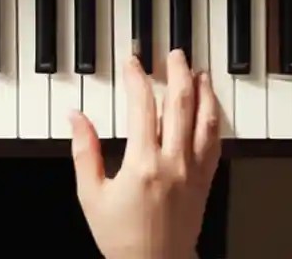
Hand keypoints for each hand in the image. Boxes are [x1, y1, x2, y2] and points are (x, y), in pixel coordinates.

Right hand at [69, 50, 221, 258]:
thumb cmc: (121, 237)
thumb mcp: (90, 194)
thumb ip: (84, 151)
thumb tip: (76, 117)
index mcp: (143, 163)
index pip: (143, 106)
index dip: (137, 78)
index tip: (132, 62)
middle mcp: (173, 163)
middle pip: (181, 104)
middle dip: (178, 73)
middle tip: (173, 54)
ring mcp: (194, 171)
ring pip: (205, 120)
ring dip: (204, 91)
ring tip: (199, 72)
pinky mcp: (205, 181)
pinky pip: (215, 143)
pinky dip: (214, 119)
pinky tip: (211, 108)